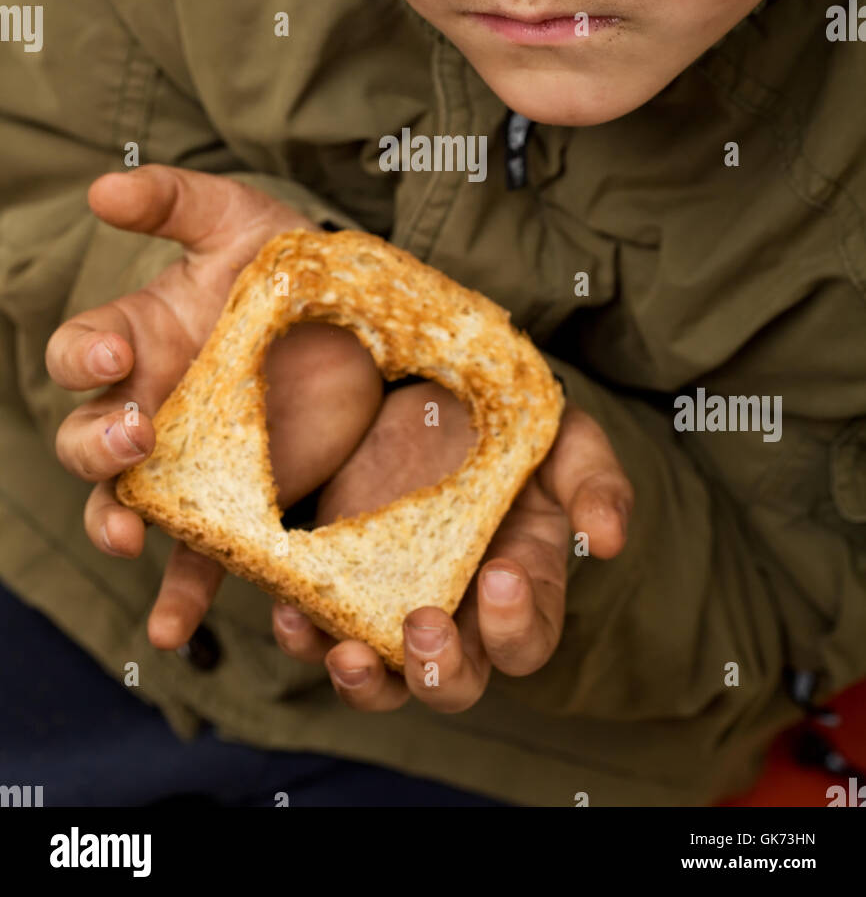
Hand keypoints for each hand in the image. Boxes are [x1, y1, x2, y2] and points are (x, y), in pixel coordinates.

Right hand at [47, 164, 382, 648]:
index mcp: (142, 338)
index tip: (119, 351)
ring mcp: (188, 464)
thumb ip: (174, 200)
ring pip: (122, 506)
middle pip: (86, 439)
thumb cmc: (288, 265)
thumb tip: (101, 188)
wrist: (362, 325)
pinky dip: (179, 597)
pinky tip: (175, 632)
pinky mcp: (236, 509)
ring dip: (113, 524)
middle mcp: (152, 406)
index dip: (86, 354)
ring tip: (131, 540)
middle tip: (136, 437)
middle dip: (95, 444)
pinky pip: (197, 562)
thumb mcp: (240, 221)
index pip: (83, 351)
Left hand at [272, 382, 633, 710]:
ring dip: (366, 683)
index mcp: (522, 584)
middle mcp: (459, 611)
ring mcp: (393, 601)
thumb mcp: (565, 437)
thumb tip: (611, 540)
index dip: (516, 625)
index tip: (501, 574)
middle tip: (424, 627)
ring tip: (347, 657)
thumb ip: (596, 482)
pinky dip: (303, 635)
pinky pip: (318, 632)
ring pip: (384, 680)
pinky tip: (291, 610)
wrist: (432, 381)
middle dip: (441, 671)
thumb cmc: (509, 418)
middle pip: (455, 683)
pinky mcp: (339, 580)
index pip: (526, 639)